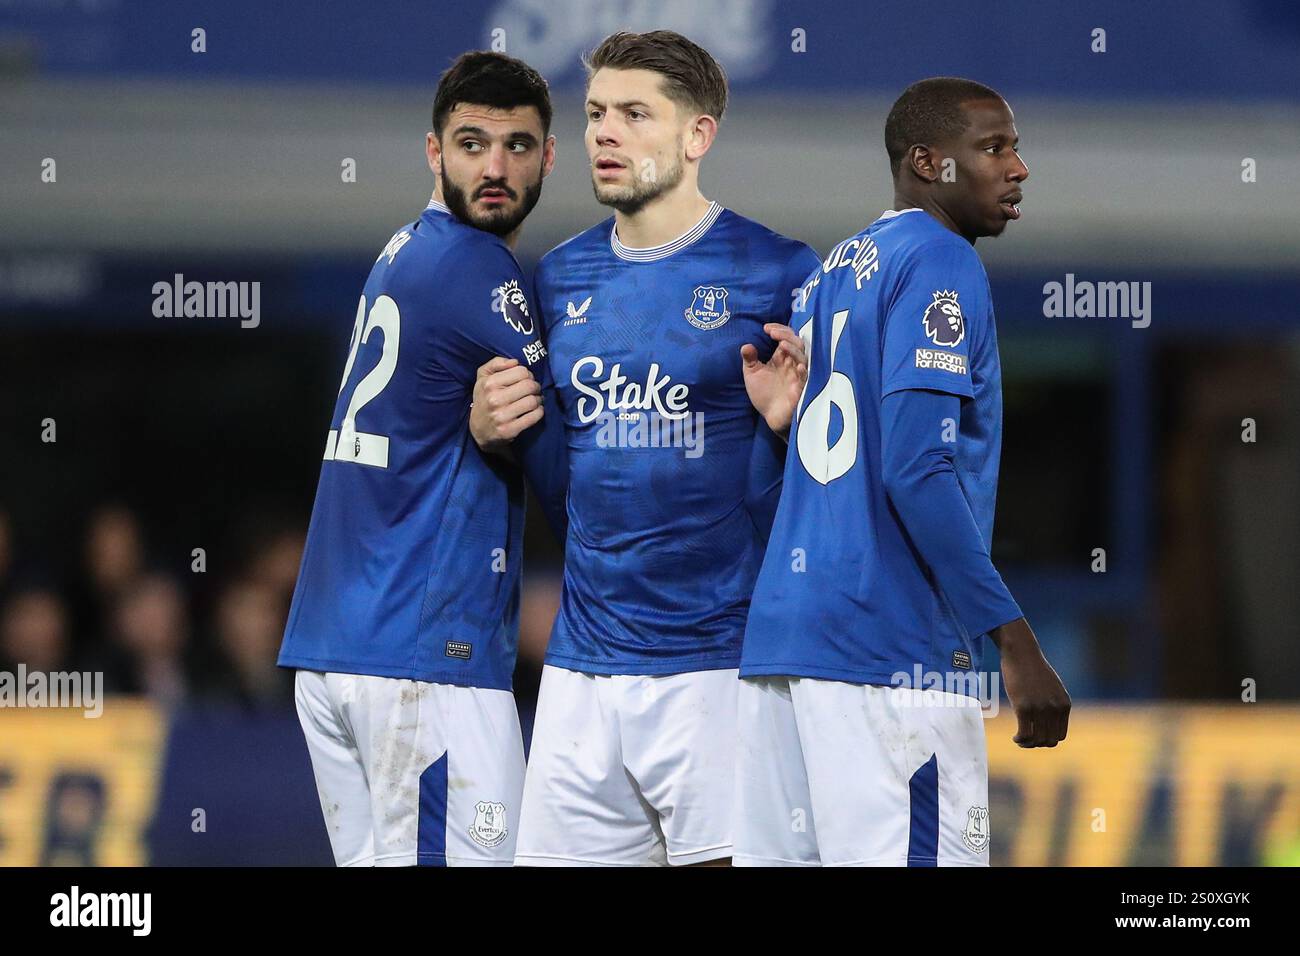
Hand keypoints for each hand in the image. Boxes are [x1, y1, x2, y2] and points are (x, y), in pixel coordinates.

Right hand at [469, 357, 542, 450]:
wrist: (478, 429)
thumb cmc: (484, 398)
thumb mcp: (483, 377)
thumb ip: (496, 363)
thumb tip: (515, 362)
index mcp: (489, 384)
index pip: (521, 371)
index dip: (527, 374)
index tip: (526, 379)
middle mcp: (495, 399)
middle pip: (529, 386)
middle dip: (536, 386)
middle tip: (534, 390)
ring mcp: (502, 416)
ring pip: (533, 401)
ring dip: (539, 400)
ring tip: (535, 400)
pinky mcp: (509, 430)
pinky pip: (534, 416)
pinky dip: (539, 412)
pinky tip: (535, 410)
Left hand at [742, 323, 807, 438]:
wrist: (771, 416)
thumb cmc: (764, 394)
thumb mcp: (752, 374)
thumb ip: (750, 359)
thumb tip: (746, 345)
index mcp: (782, 358)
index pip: (786, 337)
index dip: (779, 330)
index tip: (766, 328)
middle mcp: (792, 364)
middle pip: (797, 344)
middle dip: (786, 336)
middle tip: (773, 333)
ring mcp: (798, 376)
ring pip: (803, 358)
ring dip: (794, 350)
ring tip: (782, 345)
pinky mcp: (801, 389)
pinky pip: (806, 379)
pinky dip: (803, 372)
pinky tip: (797, 367)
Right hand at [991, 618, 1070, 747]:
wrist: (1022, 652)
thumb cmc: (1032, 668)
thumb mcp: (1051, 687)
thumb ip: (1053, 703)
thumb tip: (1047, 721)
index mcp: (1064, 704)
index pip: (1060, 735)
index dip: (1047, 740)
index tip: (1035, 736)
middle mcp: (1055, 708)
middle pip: (1049, 740)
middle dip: (1036, 744)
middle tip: (1025, 740)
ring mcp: (1040, 708)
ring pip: (1037, 740)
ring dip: (1027, 744)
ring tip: (1019, 739)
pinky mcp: (1024, 707)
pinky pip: (1024, 734)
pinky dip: (1020, 739)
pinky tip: (1015, 737)